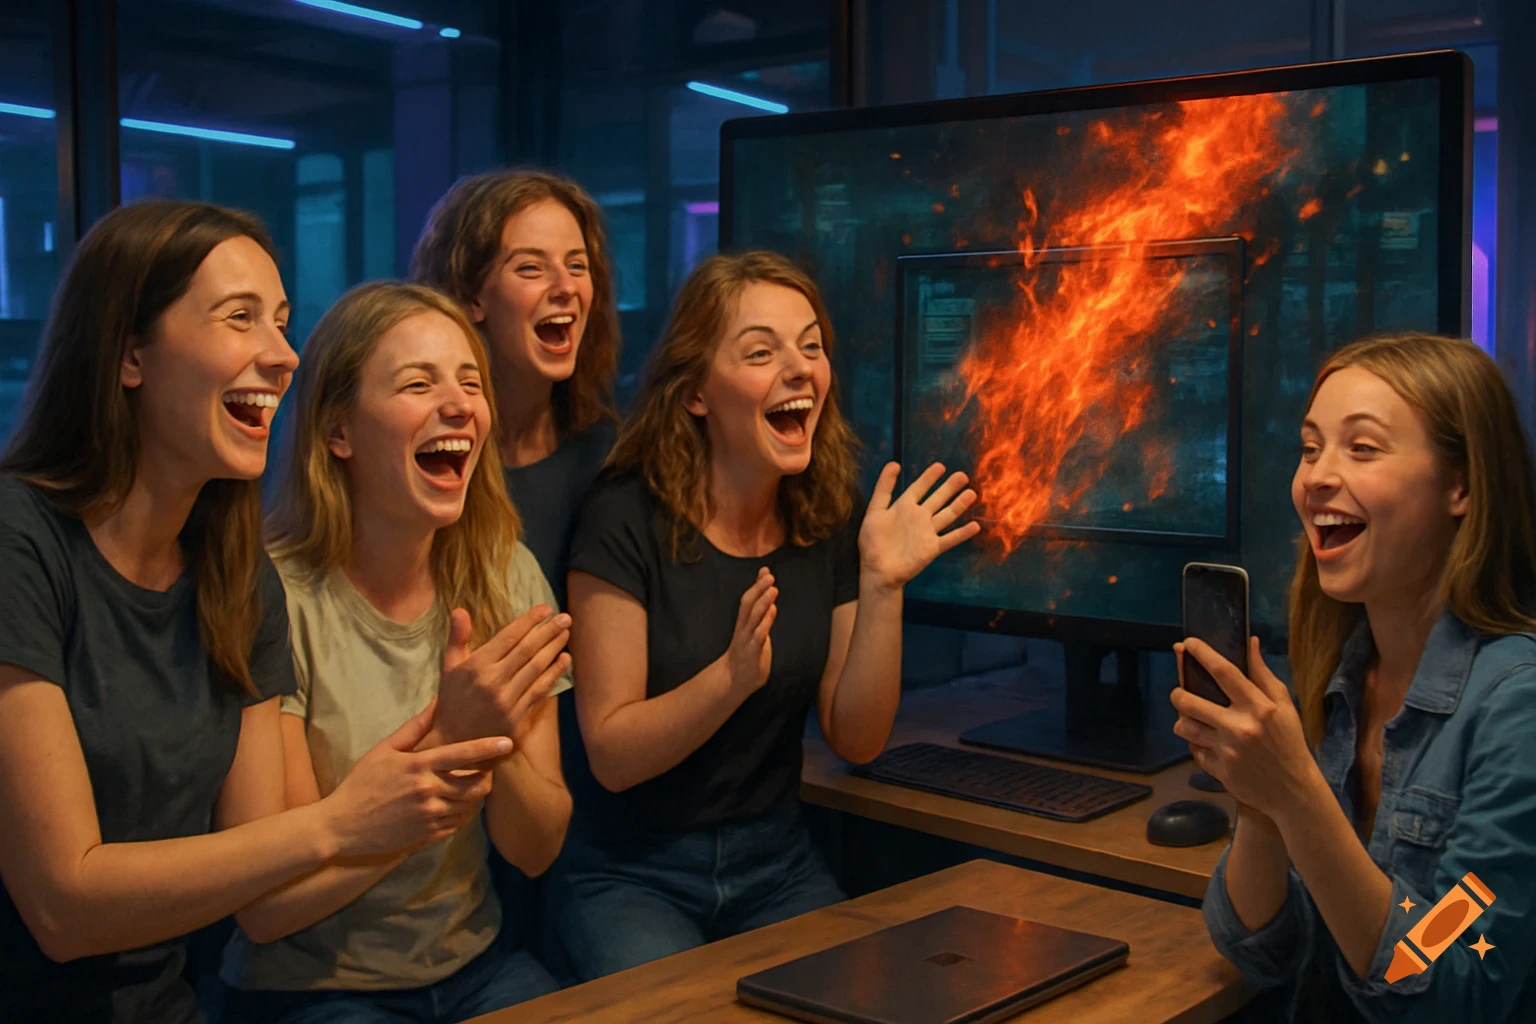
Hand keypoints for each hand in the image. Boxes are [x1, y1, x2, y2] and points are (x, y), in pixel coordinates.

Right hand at [320, 701, 508, 857]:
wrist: (341, 825)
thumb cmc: (361, 782)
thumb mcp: (383, 750)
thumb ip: (414, 728)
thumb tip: (437, 703)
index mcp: (418, 765)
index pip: (461, 754)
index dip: (488, 748)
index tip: (508, 742)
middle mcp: (427, 790)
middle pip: (475, 783)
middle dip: (487, 777)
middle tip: (486, 771)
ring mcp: (428, 815)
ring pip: (470, 805)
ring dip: (476, 797)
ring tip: (472, 788)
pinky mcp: (427, 834)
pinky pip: (458, 824)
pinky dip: (463, 815)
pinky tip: (457, 807)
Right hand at [435, 606, 571, 745]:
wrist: (453, 741)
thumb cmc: (452, 699)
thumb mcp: (448, 667)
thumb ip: (457, 638)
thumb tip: (459, 610)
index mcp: (476, 666)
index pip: (509, 637)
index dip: (529, 621)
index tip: (546, 609)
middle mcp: (493, 682)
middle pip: (527, 650)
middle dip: (549, 631)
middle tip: (566, 618)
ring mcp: (506, 701)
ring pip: (537, 669)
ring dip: (554, 649)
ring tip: (566, 633)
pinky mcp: (516, 717)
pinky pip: (540, 690)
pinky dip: (554, 674)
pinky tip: (565, 660)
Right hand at [724, 568, 775, 696]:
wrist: (733, 681)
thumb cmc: (748, 656)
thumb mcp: (756, 635)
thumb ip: (762, 620)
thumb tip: (770, 604)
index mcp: (744, 624)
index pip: (749, 600)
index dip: (757, 585)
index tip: (766, 570)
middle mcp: (743, 628)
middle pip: (748, 604)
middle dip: (758, 588)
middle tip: (769, 575)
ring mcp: (746, 639)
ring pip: (753, 616)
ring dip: (763, 601)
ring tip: (773, 588)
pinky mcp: (751, 651)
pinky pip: (758, 634)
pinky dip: (765, 621)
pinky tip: (772, 610)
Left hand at [857, 462, 979, 590]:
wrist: (877, 571)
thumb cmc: (872, 542)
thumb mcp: (875, 511)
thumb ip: (884, 488)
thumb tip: (894, 463)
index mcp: (903, 507)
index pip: (919, 488)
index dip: (929, 477)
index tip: (940, 466)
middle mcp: (918, 517)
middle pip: (937, 498)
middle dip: (949, 487)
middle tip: (963, 475)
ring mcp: (927, 532)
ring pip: (947, 515)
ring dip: (959, 505)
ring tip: (972, 493)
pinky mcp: (932, 548)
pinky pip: (950, 539)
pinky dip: (962, 533)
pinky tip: (975, 526)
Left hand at [1169, 636, 1320, 821]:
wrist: (1293, 790)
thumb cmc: (1289, 743)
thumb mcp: (1285, 707)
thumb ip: (1264, 675)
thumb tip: (1251, 642)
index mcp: (1259, 707)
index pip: (1223, 672)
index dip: (1201, 654)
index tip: (1185, 643)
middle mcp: (1240, 726)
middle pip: (1189, 701)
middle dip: (1178, 693)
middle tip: (1180, 693)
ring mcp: (1227, 750)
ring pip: (1184, 727)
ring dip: (1183, 721)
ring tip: (1193, 719)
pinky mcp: (1218, 770)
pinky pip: (1193, 751)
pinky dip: (1197, 745)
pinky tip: (1210, 744)